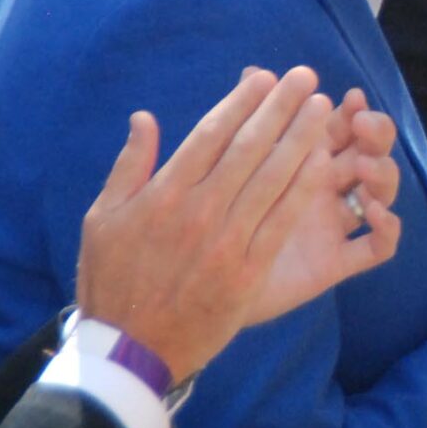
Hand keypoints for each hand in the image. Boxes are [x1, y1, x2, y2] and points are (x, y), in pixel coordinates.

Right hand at [75, 67, 401, 382]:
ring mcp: (226, 242)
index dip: (242, 102)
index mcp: (164, 194)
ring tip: (323, 108)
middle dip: (281, 108)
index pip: (211, 134)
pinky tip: (323, 163)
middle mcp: (199, 211)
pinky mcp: (248, 272)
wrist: (130, 351)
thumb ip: (128, 166)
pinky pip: (282, 222)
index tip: (264, 77)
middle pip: (249, 148)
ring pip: (272, 179)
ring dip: (302, 139)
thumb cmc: (112, 281)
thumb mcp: (103, 218)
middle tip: (307, 78)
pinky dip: (304, 190)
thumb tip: (144, 118)